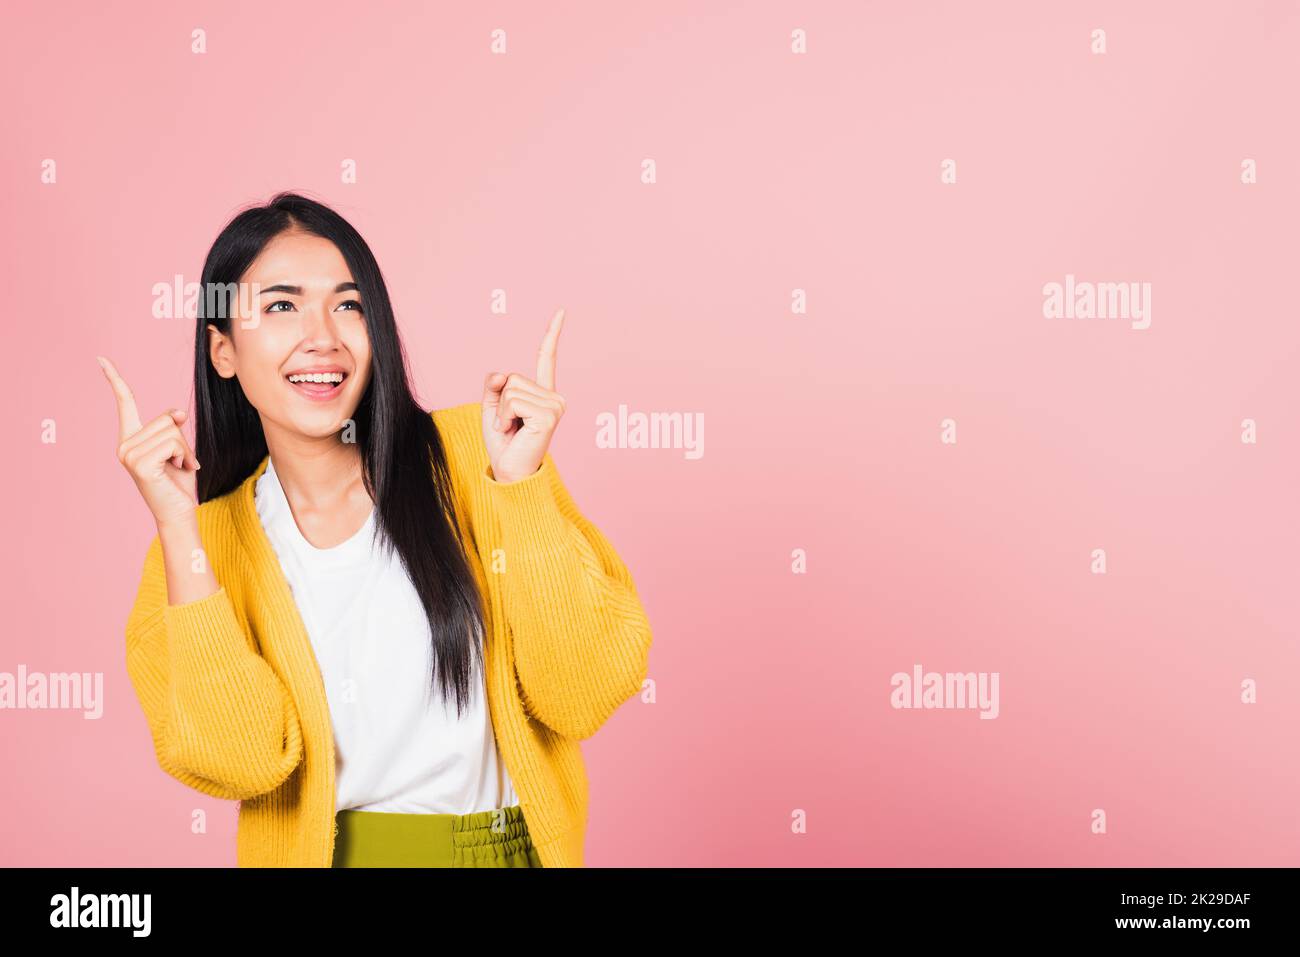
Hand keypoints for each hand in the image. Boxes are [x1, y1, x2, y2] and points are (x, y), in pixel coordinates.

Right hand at [98, 355, 200, 529]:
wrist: (178, 511)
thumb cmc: (178, 481)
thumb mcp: (178, 447)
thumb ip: (173, 427)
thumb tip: (178, 412)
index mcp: (130, 438)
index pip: (125, 403)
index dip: (115, 379)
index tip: (101, 359)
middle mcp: (124, 444)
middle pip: (167, 419)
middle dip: (183, 440)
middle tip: (180, 461)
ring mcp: (128, 454)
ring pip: (172, 431)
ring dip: (185, 450)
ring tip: (179, 467)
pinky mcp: (139, 464)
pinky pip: (173, 443)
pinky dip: (184, 456)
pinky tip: (178, 471)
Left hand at [481, 307, 566, 483]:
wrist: (510, 471)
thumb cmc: (504, 443)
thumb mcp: (492, 407)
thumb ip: (494, 385)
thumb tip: (502, 374)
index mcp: (543, 394)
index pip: (546, 359)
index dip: (552, 334)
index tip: (562, 311)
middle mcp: (554, 397)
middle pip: (513, 377)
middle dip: (500, 401)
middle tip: (509, 425)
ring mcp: (555, 406)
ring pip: (511, 388)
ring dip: (501, 411)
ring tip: (511, 430)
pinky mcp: (549, 415)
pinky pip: (512, 400)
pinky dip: (504, 416)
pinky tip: (513, 431)